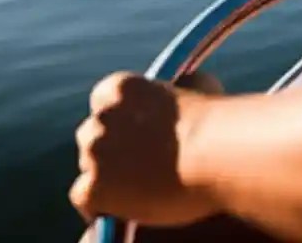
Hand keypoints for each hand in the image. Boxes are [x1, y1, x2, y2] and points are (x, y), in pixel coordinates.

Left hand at [69, 72, 219, 226]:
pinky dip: (98, 206)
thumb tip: (185, 91)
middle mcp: (99, 118)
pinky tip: (119, 212)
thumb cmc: (217, 122)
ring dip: (106, 176)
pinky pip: (84, 199)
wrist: (217, 155)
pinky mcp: (93, 188)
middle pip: (92, 136)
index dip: (120, 122)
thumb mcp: (197, 89)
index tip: (135, 135)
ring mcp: (94, 153)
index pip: (103, 103)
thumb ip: (179, 90)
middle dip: (110, 149)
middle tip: (137, 166)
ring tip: (134, 190)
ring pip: (89, 168)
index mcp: (119, 88)